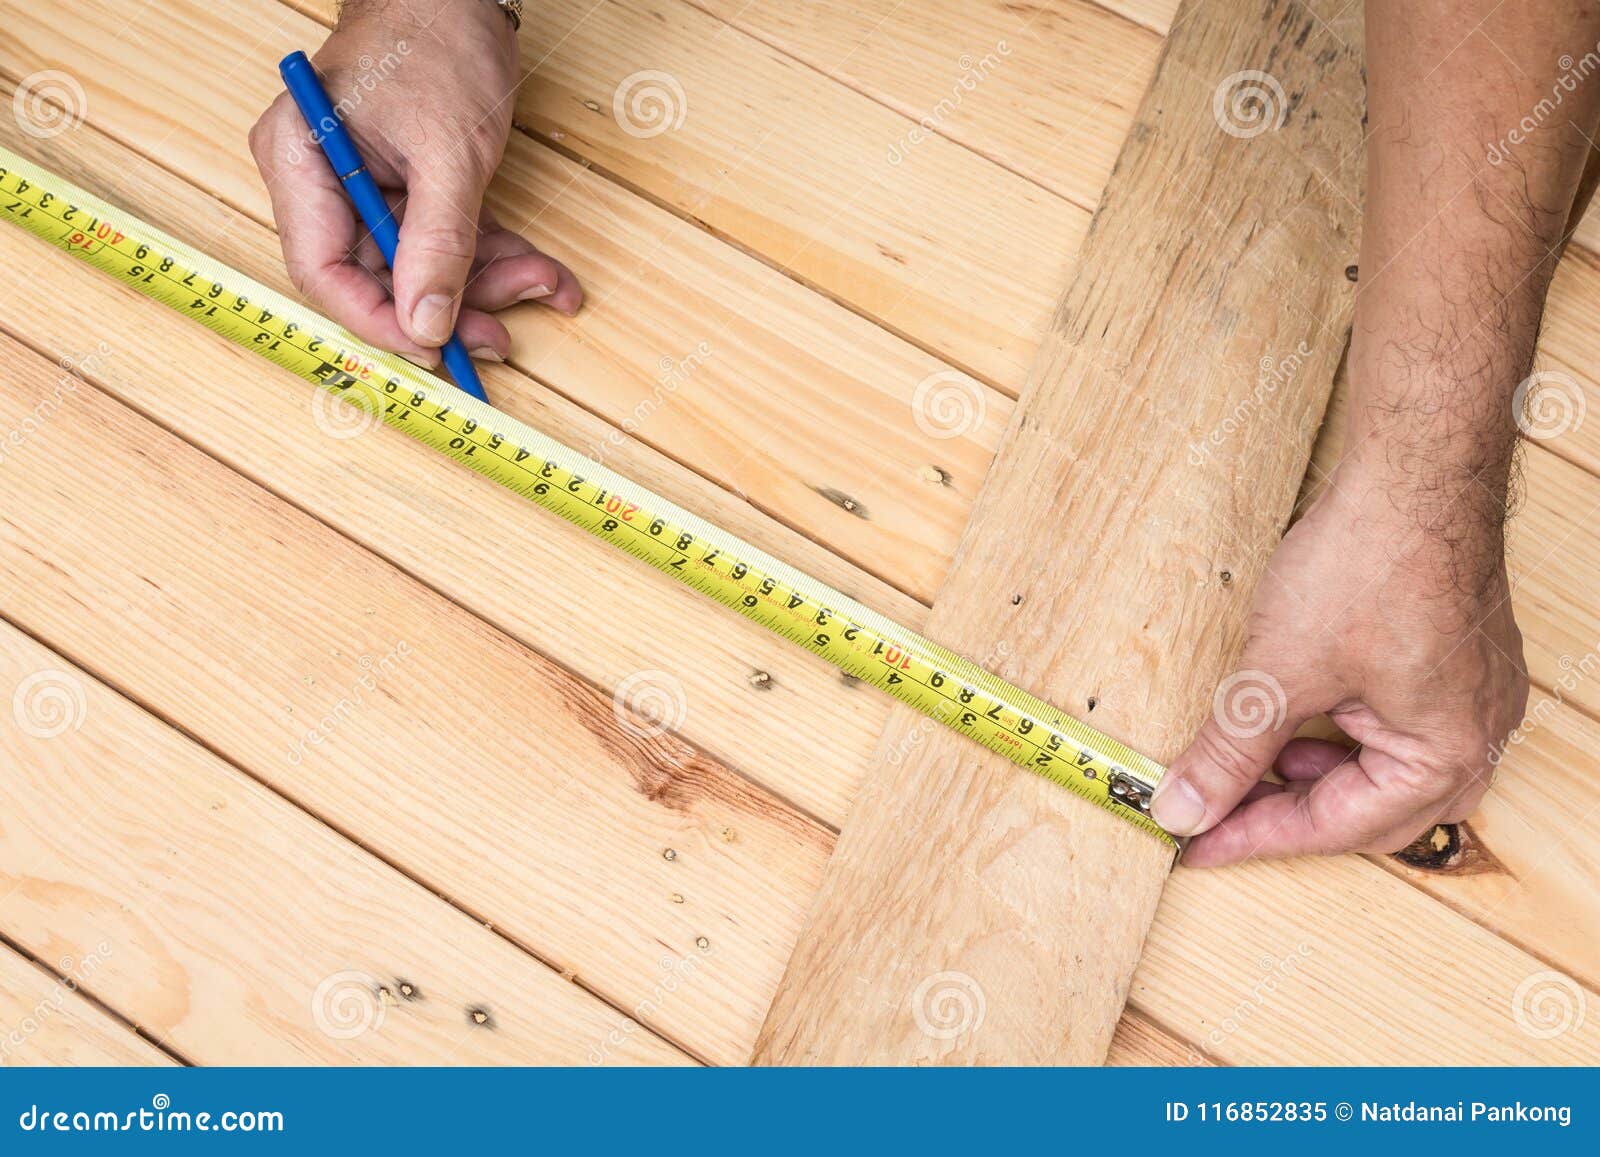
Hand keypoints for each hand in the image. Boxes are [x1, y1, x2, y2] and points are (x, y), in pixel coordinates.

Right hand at [248, 0, 580, 367]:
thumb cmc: (440, 42)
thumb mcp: (448, 151)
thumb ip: (438, 242)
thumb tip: (427, 325)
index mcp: (303, 163)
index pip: (322, 271)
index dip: (377, 321)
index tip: (435, 348)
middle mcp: (325, 182)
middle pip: (378, 279)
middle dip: (450, 307)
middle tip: (502, 335)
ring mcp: (369, 187)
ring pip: (422, 269)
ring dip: (487, 285)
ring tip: (544, 285)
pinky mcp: (413, 190)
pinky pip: (450, 243)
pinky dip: (497, 260)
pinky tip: (545, 274)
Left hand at [1152, 448, 1529, 865]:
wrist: (1414, 467)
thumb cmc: (1370, 560)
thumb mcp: (1279, 671)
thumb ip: (1228, 750)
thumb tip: (1182, 806)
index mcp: (1446, 754)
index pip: (1335, 828)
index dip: (1253, 838)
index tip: (1193, 844)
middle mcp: (1477, 734)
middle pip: (1370, 814)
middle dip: (1289, 816)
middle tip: (1213, 814)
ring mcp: (1474, 695)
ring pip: (1384, 772)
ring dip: (1314, 777)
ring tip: (1248, 768)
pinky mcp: (1456, 659)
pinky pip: (1397, 727)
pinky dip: (1340, 737)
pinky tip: (1295, 721)